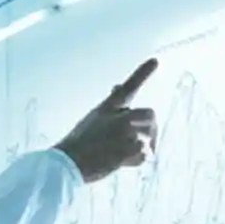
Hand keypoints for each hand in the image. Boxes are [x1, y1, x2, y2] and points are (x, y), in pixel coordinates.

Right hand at [55, 59, 158, 183]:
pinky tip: (119, 161)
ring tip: (118, 153)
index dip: (142, 73)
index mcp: (110, 106)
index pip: (129, 87)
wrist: (69, 162)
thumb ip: (111, 104)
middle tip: (134, 138)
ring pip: (148, 138)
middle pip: (150, 115)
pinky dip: (135, 160)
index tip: (155, 61)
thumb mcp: (93, 117)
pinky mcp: (130, 150)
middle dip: (148, 126)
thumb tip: (117, 86)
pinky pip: (144, 156)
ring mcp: (128, 134)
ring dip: (139, 147)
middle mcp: (122, 118)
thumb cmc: (79, 141)